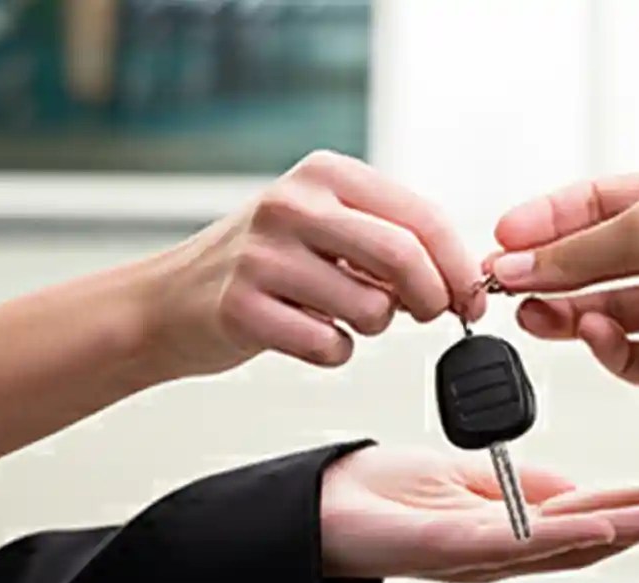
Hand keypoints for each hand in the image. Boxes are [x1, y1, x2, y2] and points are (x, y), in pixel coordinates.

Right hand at [143, 150, 484, 378]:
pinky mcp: (242, 308)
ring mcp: (263, 256)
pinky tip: (309, 334)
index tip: (471, 295)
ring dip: (375, 327)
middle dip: (433, 298)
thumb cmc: (263, 265)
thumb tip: (462, 278)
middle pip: (403, 257)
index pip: (421, 216)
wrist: (167, 301)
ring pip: (371, 309)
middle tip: (430, 314)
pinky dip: (335, 351)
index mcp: (324, 175)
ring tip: (344, 315)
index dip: (458, 264)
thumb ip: (390, 239)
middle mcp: (292, 205)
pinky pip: (329, 345)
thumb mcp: (326, 225)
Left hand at [319, 446, 638, 582]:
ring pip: (567, 546)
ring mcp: (479, 553)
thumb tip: (576, 491)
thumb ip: (521, 485)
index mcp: (515, 525)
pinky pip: (513, 542)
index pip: (595, 516)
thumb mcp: (467, 476)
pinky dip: (563, 535)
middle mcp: (506, 548)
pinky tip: (603, 527)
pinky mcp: (445, 550)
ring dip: (628, 531)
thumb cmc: (383, 494)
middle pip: (597, 538)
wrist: (314, 508)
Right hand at [487, 160, 638, 417]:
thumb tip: (523, 261)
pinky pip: (636, 356)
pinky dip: (611, 350)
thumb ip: (579, 251)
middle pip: (595, 260)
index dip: (544, 222)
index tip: (501, 241)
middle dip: (549, 273)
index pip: (593, 203)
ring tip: (537, 317)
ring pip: (609, 311)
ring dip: (570, 314)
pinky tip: (597, 337)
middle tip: (505, 286)